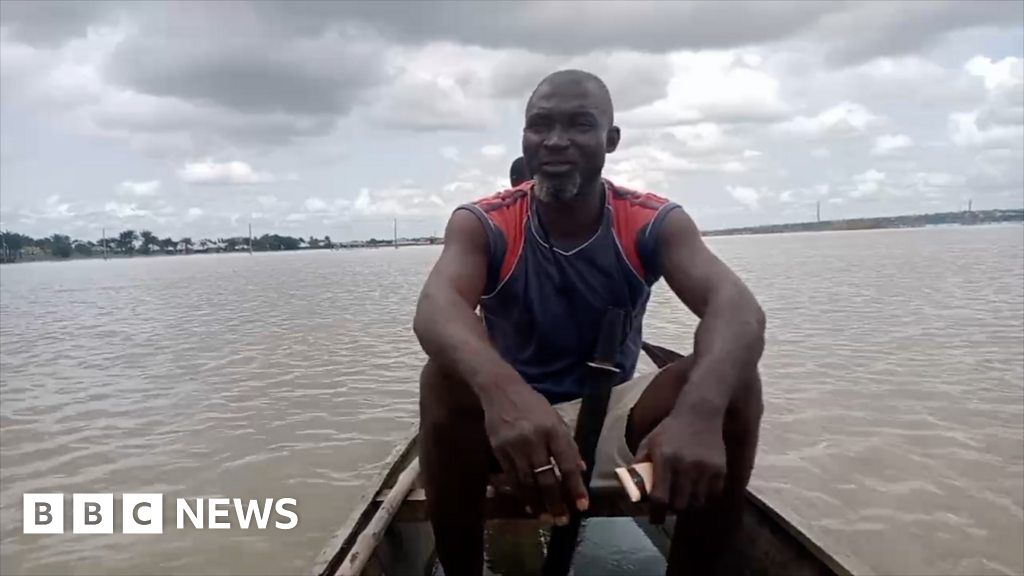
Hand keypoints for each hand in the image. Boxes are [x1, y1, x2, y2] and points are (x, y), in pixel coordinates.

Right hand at [482, 384, 587, 524]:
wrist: (500, 390)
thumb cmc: (532, 404)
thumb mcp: (555, 418)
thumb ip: (568, 444)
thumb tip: (581, 468)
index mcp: (553, 429)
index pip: (567, 464)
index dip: (575, 487)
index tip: (582, 506)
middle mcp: (534, 440)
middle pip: (546, 478)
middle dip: (555, 502)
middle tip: (562, 519)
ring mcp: (514, 447)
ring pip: (527, 482)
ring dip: (537, 503)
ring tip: (547, 517)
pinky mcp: (499, 451)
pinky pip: (511, 478)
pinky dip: (521, 493)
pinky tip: (529, 504)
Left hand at [635, 407, 725, 522]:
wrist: (700, 413)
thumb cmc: (670, 429)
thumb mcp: (649, 443)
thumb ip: (639, 465)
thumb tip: (631, 490)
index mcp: (664, 458)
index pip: (660, 496)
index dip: (656, 513)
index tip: (654, 519)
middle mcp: (685, 465)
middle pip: (679, 504)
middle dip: (673, 508)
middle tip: (670, 504)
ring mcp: (705, 468)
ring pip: (697, 502)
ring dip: (689, 504)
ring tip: (684, 496)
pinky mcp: (720, 469)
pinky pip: (713, 495)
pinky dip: (705, 496)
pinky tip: (698, 488)